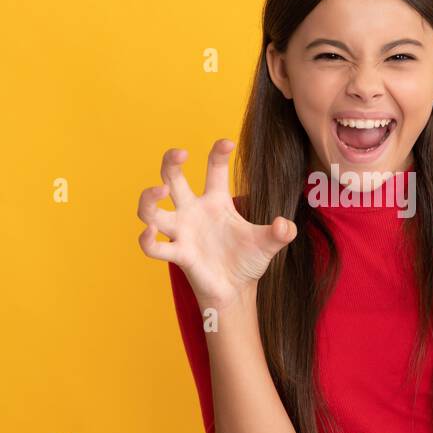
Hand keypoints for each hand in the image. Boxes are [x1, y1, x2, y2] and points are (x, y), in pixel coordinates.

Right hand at [137, 139, 296, 311]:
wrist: (237, 290)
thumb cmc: (247, 261)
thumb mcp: (268, 243)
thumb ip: (280, 233)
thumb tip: (285, 225)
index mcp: (216, 201)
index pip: (213, 169)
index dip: (218, 153)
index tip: (228, 143)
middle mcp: (193, 211)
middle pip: (172, 178)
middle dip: (170, 162)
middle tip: (180, 153)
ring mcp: (182, 232)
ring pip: (151, 209)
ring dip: (149, 198)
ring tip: (160, 190)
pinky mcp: (178, 254)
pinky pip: (152, 246)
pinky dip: (147, 239)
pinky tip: (150, 231)